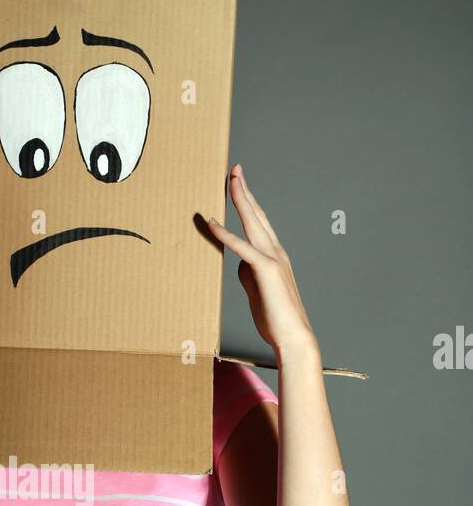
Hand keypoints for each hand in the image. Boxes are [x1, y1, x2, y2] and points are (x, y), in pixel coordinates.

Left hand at [208, 164, 317, 355]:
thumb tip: (238, 263)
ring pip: (253, 222)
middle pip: (257, 214)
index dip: (248, 202)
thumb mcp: (257, 291)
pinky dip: (226, 234)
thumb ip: (248, 275)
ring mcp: (273, 259)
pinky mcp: (266, 271)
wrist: (292, 336)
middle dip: (244, 190)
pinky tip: (212, 222)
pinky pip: (242, 248)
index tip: (237, 184)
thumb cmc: (276, 319)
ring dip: (240, 199)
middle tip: (234, 169)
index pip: (259, 223)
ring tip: (230, 180)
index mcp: (275, 256)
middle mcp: (276, 252)